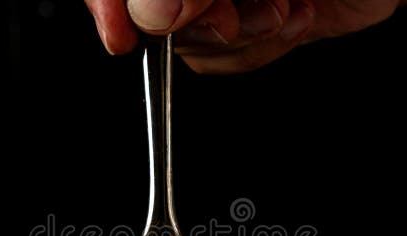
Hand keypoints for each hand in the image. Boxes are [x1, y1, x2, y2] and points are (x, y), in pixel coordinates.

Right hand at [85, 0, 401, 73]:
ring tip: (282, 7)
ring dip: (242, 35)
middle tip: (227, 14)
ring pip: (192, 44)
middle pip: (152, 13)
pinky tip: (297, 14)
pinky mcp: (248, 21)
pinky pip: (232, 58)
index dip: (109, 5)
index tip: (120, 35)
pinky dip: (267, 46)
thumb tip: (150, 12)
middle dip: (194, 23)